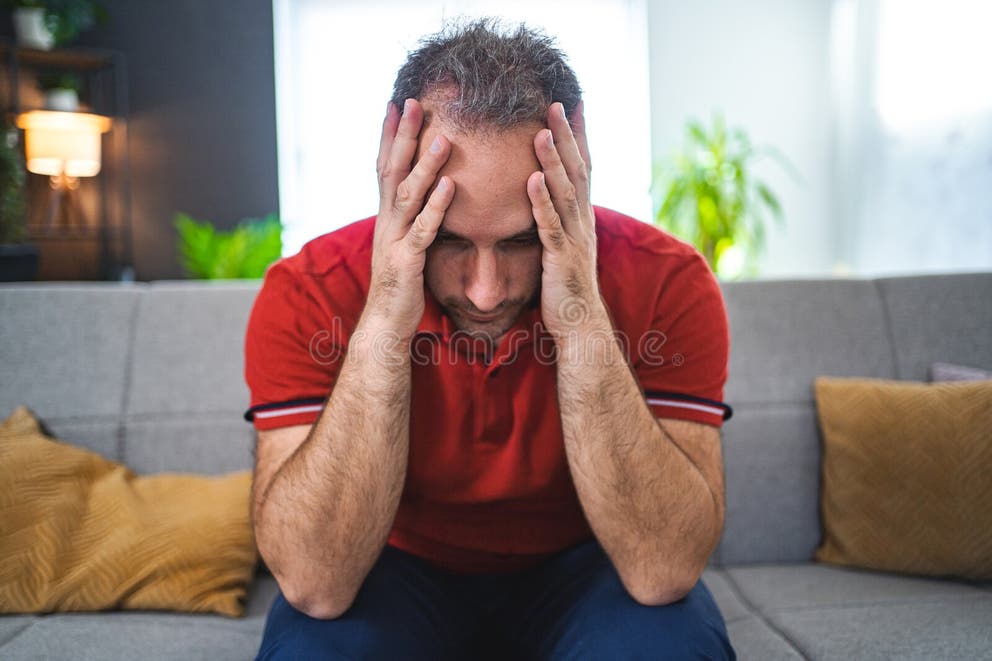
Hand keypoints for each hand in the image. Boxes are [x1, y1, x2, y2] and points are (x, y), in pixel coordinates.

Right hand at [368, 99, 453, 338]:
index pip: (385, 167)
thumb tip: (422, 196)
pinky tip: (451, 186)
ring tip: (442, 137)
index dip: (390, 136)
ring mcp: (395, 240)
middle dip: (402, 136)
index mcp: (386, 217)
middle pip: (392, 171)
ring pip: (408, 195)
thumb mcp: (403, 245)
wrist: (385, 324)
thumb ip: (410, 219)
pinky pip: (424, 229)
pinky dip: (436, 206)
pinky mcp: (408, 261)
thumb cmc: (400, 286)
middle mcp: (386, 222)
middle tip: (412, 102)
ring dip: (424, 165)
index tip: (396, 104)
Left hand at [527, 101, 607, 338]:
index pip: (583, 167)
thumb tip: (548, 195)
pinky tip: (531, 180)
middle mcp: (583, 221)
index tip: (573, 104)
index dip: (579, 136)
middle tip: (557, 102)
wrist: (579, 324)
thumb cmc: (566, 287)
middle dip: (567, 135)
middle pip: (577, 170)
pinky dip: (541, 202)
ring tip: (543, 131)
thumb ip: (559, 218)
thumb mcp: (564, 245)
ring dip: (553, 161)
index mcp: (583, 216)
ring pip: (565, 192)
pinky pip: (550, 225)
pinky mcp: (560, 257)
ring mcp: (574, 238)